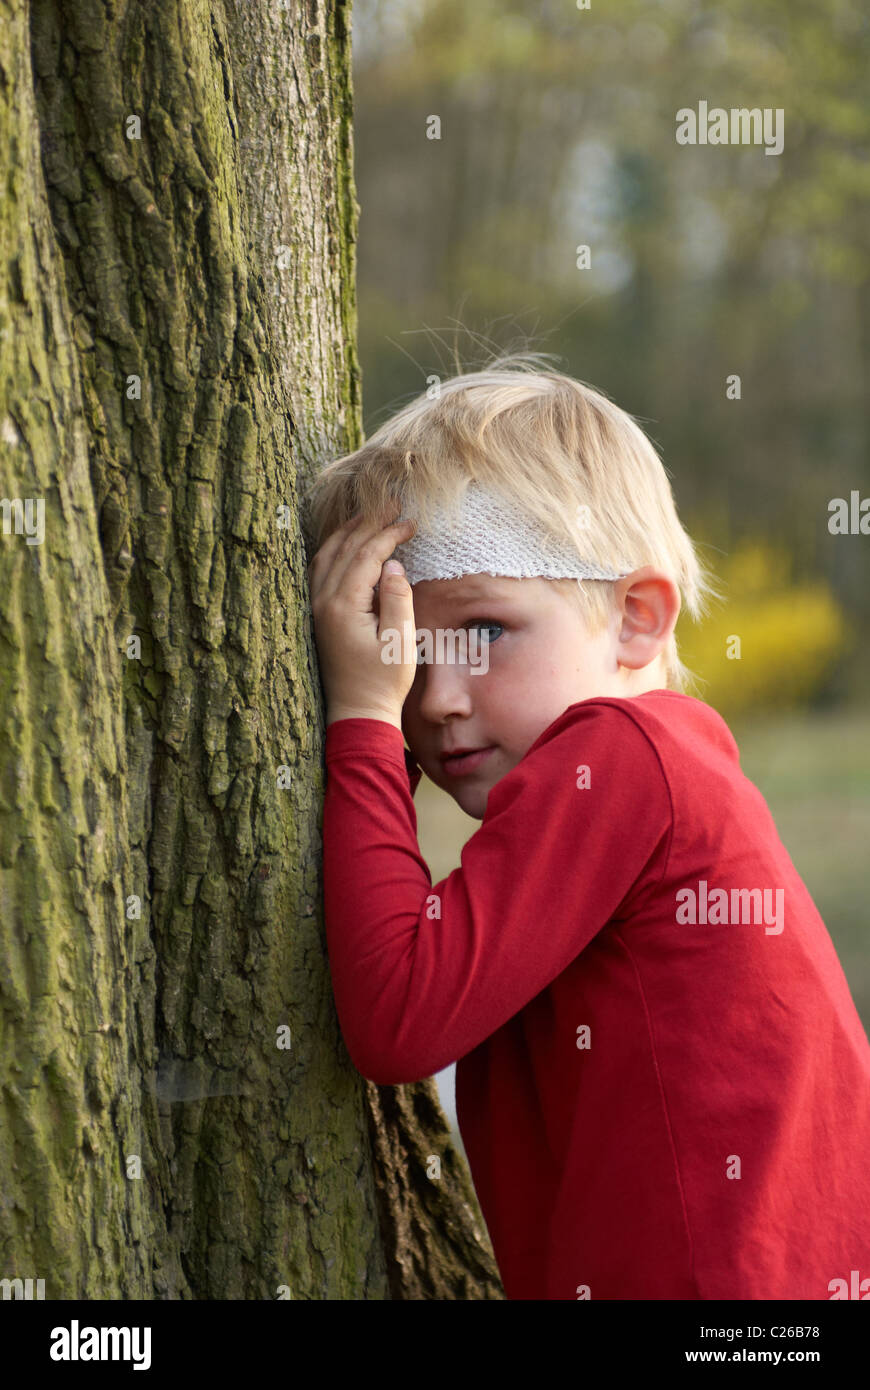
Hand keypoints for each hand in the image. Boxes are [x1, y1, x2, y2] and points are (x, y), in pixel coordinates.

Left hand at [308, 509, 417, 727]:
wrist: (357, 711)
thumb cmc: (382, 681)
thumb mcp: (400, 642)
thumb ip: (398, 600)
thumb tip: (393, 565)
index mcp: (343, 606)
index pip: (366, 555)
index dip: (388, 534)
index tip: (410, 521)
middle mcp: (323, 602)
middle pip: (344, 548)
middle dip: (369, 523)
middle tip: (392, 504)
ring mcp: (317, 608)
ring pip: (327, 555)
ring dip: (348, 531)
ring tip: (369, 515)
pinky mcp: (318, 615)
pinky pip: (320, 569)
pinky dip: (335, 549)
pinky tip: (346, 543)